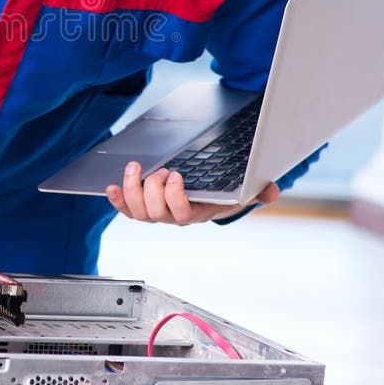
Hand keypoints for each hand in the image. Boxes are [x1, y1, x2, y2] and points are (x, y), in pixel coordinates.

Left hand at [106, 161, 279, 224]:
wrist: (209, 194)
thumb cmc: (223, 191)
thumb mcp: (244, 189)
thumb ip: (259, 191)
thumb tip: (272, 192)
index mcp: (196, 213)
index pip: (183, 215)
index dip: (174, 198)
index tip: (176, 175)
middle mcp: (173, 216)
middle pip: (155, 213)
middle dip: (153, 189)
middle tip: (160, 170)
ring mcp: (156, 212)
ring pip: (138, 211)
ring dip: (132, 189)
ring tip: (135, 168)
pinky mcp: (142, 204)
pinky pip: (126, 208)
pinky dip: (117, 199)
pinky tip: (110, 187)